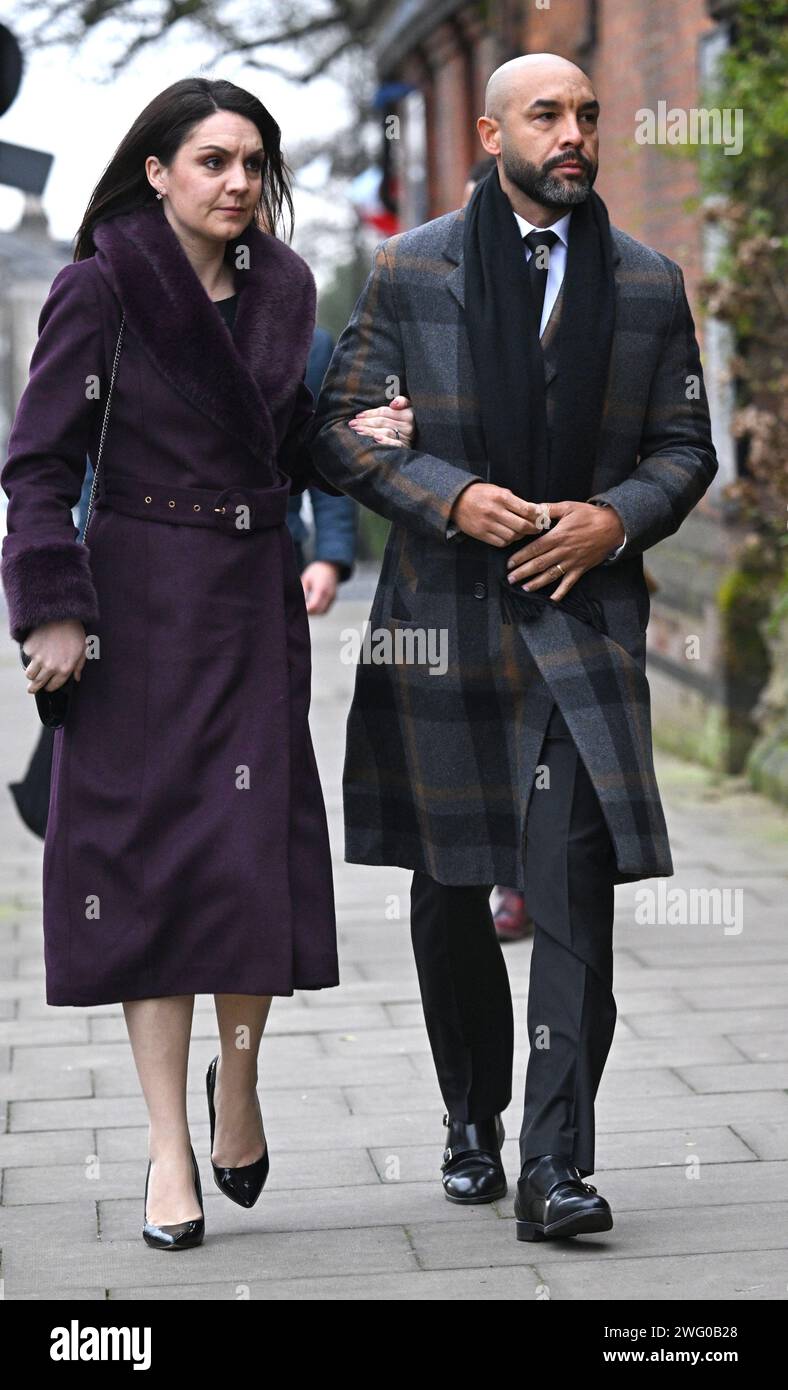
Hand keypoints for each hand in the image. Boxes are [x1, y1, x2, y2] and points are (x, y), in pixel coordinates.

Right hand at [21, 619, 87, 693]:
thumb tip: (77, 678)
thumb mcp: (83, 650)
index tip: (47, 687)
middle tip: (32, 689)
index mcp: (65, 669)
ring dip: (31, 675)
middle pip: (38, 683)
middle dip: (35, 688)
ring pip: (30, 675)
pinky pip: (27, 659)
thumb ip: (79, 666)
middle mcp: (51, 667)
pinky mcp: (30, 649)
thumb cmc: (74, 632)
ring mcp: (39, 659)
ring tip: (32, 674)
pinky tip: (36, 651)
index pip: (53, 686)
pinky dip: (30, 657)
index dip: (49, 688)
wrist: (61, 615)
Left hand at [301, 560, 339, 614]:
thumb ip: (303, 590)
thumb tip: (299, 601)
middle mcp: (329, 594)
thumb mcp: (306, 578)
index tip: (299, 609)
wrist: (330, 566)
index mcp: (321, 588)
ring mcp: (333, 597)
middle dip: (309, 613)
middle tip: (301, 611)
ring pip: (323, 612)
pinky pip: (326, 609)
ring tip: (306, 610)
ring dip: (315, 613)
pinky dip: (319, 611)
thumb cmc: (317, 571)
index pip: (313, 605)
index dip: (306, 610)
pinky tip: (312, 608)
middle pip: (319, 611)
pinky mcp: (333, 598)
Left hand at [347, 395, 413, 447]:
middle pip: (382, 422)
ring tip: (358, 431)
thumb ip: (402, 401)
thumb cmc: (408, 421)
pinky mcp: (406, 448)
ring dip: (370, 431)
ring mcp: (407, 437)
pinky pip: (395, 444)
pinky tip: (376, 440)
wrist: (422, 436)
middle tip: (352, 424)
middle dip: (366, 423)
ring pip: (385, 432)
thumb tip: (393, 403)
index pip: (384, 412)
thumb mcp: (409, 408)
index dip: (370, 413)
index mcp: (408, 413)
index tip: (358, 415)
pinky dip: (386, 441)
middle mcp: (408, 425)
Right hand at [449, 482, 545, 545]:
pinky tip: (510, 536)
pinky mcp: (481, 534)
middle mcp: (494, 511)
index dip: (538, 516)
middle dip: (533, 529)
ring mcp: (487, 524)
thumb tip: (535, 512)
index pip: (527, 510)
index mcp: (501, 497)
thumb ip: (515, 501)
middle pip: (522, 526)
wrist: (457, 500)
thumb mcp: (498, 490)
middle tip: (537, 529)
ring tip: (522, 532)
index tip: (542, 518)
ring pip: (512, 536)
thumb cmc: (481, 494)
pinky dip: (509, 541)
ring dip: (520, 536)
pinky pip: (501, 542)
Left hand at [505, 500, 624, 600]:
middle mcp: (563, 551)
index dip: (520, 557)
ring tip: (524, 588)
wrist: (614, 526)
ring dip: (536, 583)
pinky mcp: (581, 568)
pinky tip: (552, 600)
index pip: (534, 549)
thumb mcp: (568, 507)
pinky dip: (561, 593)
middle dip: (523, 573)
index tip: (509, 563)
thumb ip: (549, 509)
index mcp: (558, 536)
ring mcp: (572, 562)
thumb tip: (531, 508)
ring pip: (551, 575)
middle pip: (539, 564)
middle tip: (510, 579)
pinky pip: (569, 583)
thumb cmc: (589, 515)